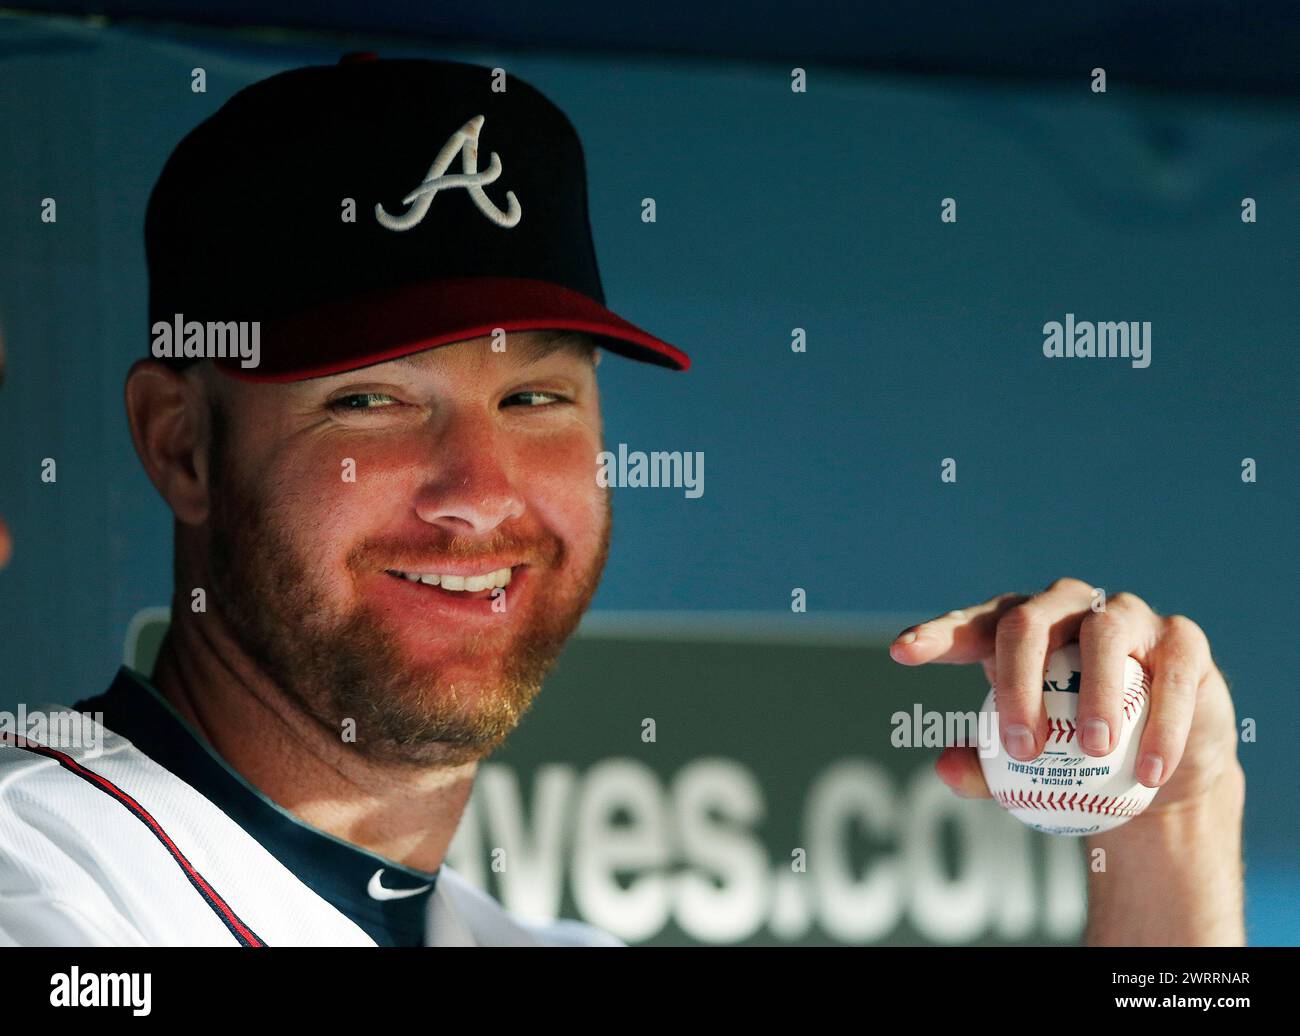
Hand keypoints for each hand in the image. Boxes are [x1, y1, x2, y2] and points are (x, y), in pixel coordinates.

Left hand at [889, 578, 1240, 814]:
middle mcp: (1065, 609)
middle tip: (1022, 748)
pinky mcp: (1181, 641)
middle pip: (1028, 623)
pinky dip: (1162, 721)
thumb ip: (985, 768)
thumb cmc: (1073, 757)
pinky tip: (1150, 770)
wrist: (1158, 768)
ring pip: (1103, 634)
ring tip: (1093, 752)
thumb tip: (945, 768)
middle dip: (1017, 680)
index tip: (902, 652)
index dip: (937, 634)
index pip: (971, 625)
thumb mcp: (1028, 769)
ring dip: (1096, 693)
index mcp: (1016, 630)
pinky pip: (1171, 671)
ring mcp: (1125, 617)